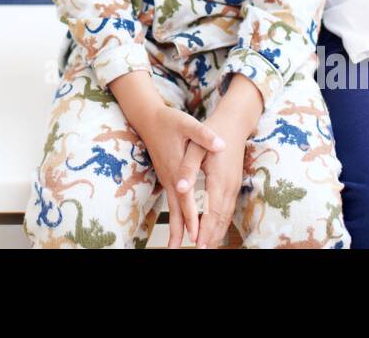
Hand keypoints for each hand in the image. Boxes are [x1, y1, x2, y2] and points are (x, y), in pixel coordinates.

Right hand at [133, 101, 226, 247]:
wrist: (148, 118)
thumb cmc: (169, 121)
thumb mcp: (187, 123)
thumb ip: (203, 135)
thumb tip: (220, 144)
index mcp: (177, 167)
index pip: (186, 197)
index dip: (191, 215)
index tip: (196, 234)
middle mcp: (170, 177)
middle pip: (176, 209)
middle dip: (180, 230)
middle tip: (181, 249)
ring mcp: (168, 179)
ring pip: (173, 208)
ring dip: (176, 227)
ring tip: (176, 247)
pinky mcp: (168, 178)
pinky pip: (173, 202)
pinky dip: (177, 217)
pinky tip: (180, 227)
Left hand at [177, 73, 261, 247]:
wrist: (233, 122)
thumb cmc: (212, 131)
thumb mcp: (195, 146)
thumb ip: (187, 167)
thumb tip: (179, 186)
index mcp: (219, 179)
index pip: (212, 211)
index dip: (205, 229)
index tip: (197, 243)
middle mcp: (229, 186)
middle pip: (221, 218)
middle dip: (212, 236)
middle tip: (201, 251)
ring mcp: (234, 186)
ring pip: (226, 215)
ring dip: (217, 232)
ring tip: (207, 246)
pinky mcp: (233, 184)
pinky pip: (228, 208)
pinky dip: (222, 222)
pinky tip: (215, 229)